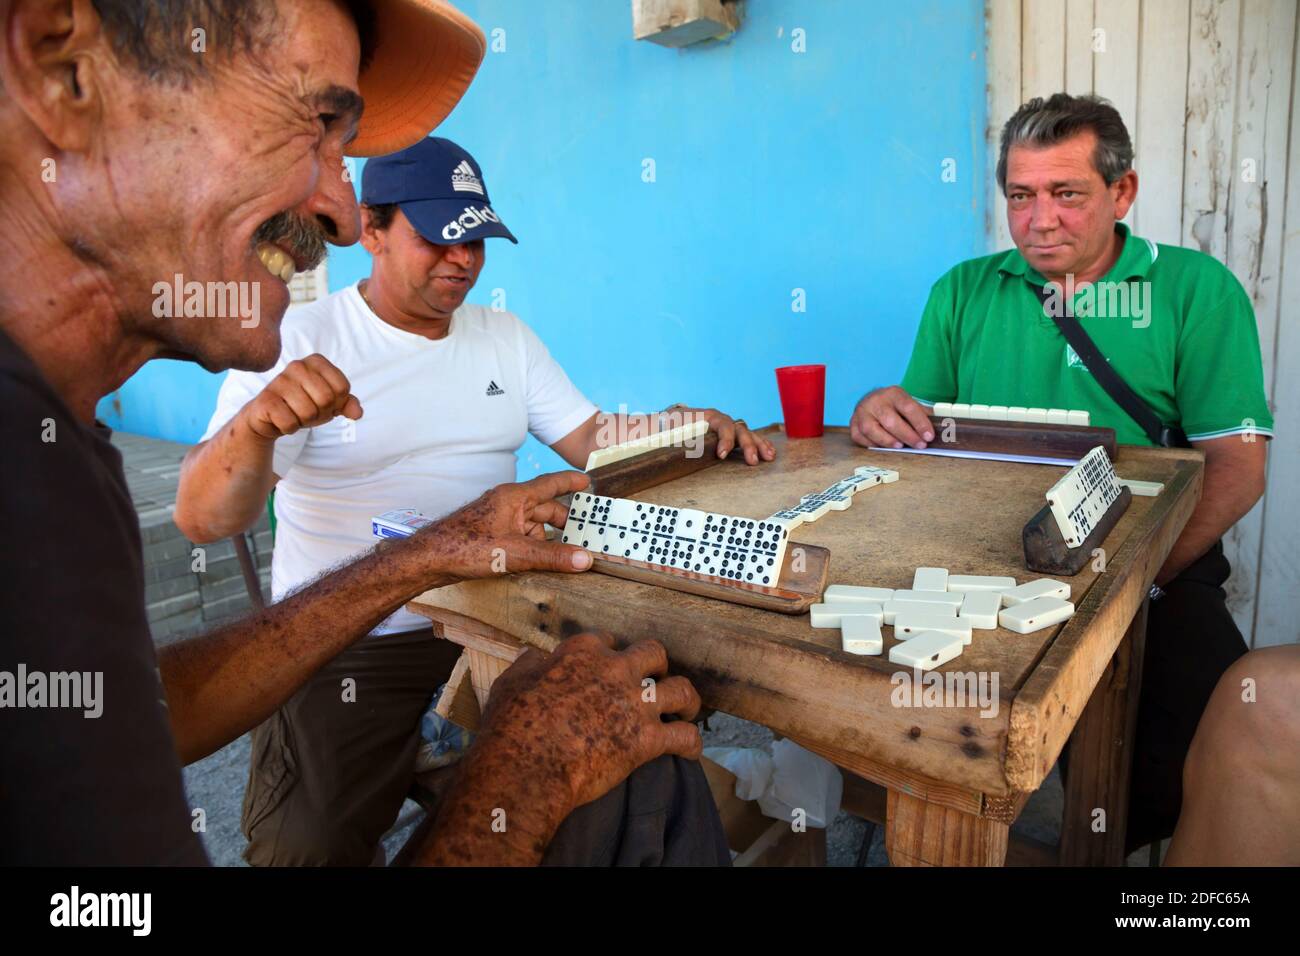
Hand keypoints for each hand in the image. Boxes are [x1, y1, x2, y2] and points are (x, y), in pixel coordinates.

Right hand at [239, 353, 362, 441]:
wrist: (270, 417)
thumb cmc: (304, 404)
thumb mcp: (331, 403)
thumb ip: (348, 404)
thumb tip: (357, 413)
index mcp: (316, 361)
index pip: (343, 387)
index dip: (336, 402)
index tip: (322, 402)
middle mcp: (297, 365)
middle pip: (327, 399)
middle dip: (320, 413)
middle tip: (307, 410)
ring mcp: (279, 381)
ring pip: (308, 412)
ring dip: (304, 421)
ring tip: (294, 413)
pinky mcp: (266, 399)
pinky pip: (290, 423)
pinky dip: (289, 428)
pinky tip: (281, 419)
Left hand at [413, 470, 593, 579]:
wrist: (429, 559)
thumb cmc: (465, 547)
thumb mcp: (515, 553)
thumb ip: (552, 556)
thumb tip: (585, 559)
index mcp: (514, 497)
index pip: (550, 484)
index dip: (570, 482)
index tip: (588, 482)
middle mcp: (507, 504)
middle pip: (545, 509)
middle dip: (565, 523)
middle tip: (586, 535)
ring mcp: (499, 519)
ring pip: (533, 526)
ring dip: (548, 540)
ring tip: (564, 558)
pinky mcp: (492, 535)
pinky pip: (521, 537)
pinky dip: (532, 547)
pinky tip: (538, 563)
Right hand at [481, 633, 702, 808]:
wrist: (526, 766)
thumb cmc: (511, 726)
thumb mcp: (511, 682)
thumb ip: (528, 664)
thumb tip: (533, 655)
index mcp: (583, 652)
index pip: (608, 640)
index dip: (610, 653)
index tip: (608, 666)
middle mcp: (615, 670)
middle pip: (654, 653)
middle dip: (657, 665)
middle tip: (653, 680)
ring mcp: (635, 704)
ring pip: (681, 689)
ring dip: (687, 700)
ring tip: (687, 710)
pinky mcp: (647, 740)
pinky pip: (684, 737)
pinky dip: (691, 744)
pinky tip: (690, 750)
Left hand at [672, 406, 776, 464]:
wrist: (670, 422)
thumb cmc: (671, 426)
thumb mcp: (671, 428)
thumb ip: (675, 436)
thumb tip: (676, 446)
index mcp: (707, 416)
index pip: (722, 424)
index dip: (725, 439)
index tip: (722, 455)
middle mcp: (721, 419)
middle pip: (738, 429)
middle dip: (747, 445)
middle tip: (752, 461)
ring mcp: (727, 427)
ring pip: (747, 433)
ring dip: (759, 445)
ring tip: (768, 457)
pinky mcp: (730, 436)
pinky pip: (747, 438)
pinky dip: (758, 445)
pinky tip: (768, 454)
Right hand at [849, 385, 934, 449]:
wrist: (872, 400)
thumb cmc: (895, 406)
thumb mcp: (909, 404)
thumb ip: (923, 415)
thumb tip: (942, 427)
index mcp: (893, 393)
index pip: (908, 408)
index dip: (920, 423)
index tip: (929, 436)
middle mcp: (875, 400)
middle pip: (890, 421)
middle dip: (907, 435)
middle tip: (919, 445)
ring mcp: (862, 412)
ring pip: (872, 429)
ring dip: (887, 441)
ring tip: (900, 447)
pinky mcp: (852, 423)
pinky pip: (860, 437)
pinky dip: (871, 444)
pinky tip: (883, 447)